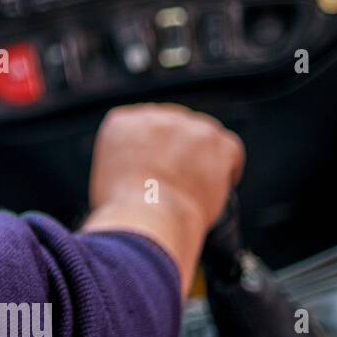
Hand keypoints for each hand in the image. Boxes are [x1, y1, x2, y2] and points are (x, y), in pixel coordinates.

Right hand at [83, 103, 244, 297]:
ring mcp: (188, 127)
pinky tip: (220, 184)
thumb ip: (124, 162)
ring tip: (198, 183)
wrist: (147, 219)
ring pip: (203, 133)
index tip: (155, 163)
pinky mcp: (217, 142)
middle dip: (178, 147)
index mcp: (121, 122)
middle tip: (179, 175)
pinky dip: (228, 166)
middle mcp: (154, 117)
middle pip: (174, 124)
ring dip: (203, 154)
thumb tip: (142, 172)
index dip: (152, 146)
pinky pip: (230, 148)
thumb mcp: (106, 178)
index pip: (142, 124)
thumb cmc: (123, 211)